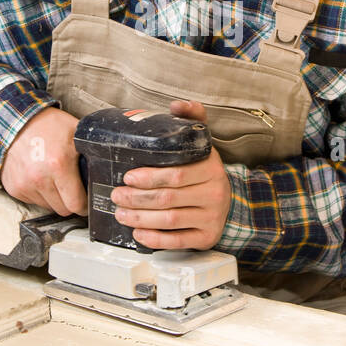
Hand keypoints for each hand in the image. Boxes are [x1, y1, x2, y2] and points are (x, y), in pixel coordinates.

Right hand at [0, 106, 86, 216]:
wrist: (18, 122)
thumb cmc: (49, 126)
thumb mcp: (77, 135)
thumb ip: (91, 155)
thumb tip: (103, 174)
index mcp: (58, 165)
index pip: (76, 205)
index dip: (84, 205)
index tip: (85, 200)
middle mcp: (39, 178)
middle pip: (63, 210)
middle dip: (70, 201)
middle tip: (71, 187)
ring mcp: (24, 185)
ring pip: (48, 207)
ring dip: (54, 198)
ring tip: (53, 178)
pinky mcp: (14, 188)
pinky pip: (33, 201)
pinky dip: (39, 194)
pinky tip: (40, 177)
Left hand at [110, 100, 231, 249]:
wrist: (228, 199)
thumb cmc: (203, 170)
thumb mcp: (201, 142)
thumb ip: (191, 119)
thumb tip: (176, 104)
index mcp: (210, 167)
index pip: (177, 174)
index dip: (149, 177)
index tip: (127, 177)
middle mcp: (214, 192)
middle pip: (169, 198)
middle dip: (137, 199)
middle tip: (117, 196)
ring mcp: (212, 217)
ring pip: (170, 221)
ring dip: (141, 219)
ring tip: (121, 213)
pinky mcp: (207, 237)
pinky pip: (178, 241)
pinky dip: (155, 239)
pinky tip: (138, 233)